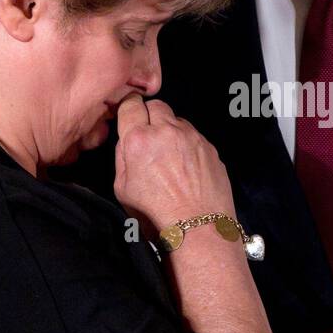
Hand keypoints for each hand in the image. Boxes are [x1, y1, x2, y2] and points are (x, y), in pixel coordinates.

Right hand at [113, 95, 233, 233]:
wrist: (198, 228)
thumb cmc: (157, 214)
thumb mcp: (122, 188)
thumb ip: (122, 156)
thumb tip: (128, 140)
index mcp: (139, 140)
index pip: (131, 104)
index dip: (129, 110)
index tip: (130, 118)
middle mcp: (167, 131)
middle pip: (157, 106)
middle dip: (150, 117)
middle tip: (149, 138)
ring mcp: (193, 137)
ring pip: (178, 121)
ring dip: (171, 132)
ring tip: (170, 160)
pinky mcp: (210, 147)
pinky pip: (195, 137)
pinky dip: (188, 146)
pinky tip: (187, 169)